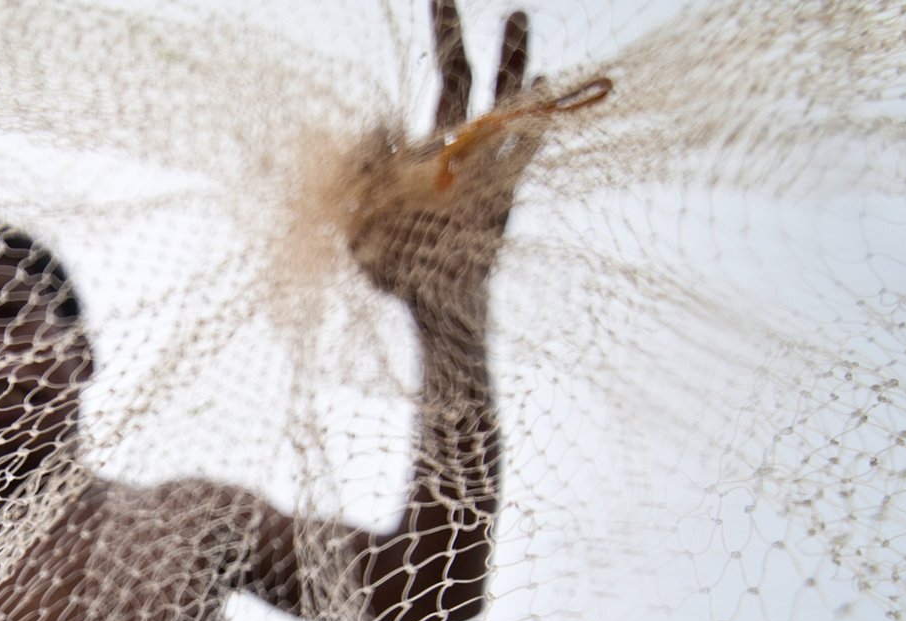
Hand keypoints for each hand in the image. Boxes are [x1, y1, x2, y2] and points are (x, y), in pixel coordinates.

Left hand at [349, 4, 542, 312]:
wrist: (436, 306)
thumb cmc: (394, 271)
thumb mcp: (359, 226)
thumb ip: (361, 175)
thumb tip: (379, 121)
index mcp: (408, 156)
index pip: (396, 115)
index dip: (384, 124)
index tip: (382, 136)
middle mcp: (447, 148)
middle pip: (452, 79)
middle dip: (449, 36)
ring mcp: (483, 162)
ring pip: (499, 98)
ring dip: (508, 58)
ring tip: (517, 14)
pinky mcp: (509, 185)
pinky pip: (527, 141)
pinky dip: (537, 113)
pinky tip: (546, 80)